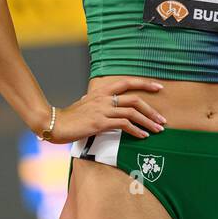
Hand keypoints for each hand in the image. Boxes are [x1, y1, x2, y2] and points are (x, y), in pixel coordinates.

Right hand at [49, 76, 166, 144]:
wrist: (55, 124)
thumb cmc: (71, 116)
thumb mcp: (86, 103)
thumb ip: (98, 100)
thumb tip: (107, 101)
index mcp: (102, 90)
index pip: (128, 82)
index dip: (145, 83)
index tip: (159, 87)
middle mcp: (104, 97)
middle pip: (135, 99)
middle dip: (152, 110)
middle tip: (162, 120)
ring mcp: (103, 110)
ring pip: (132, 113)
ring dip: (148, 122)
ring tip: (157, 130)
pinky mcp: (100, 123)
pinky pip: (124, 125)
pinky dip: (136, 130)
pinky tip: (142, 136)